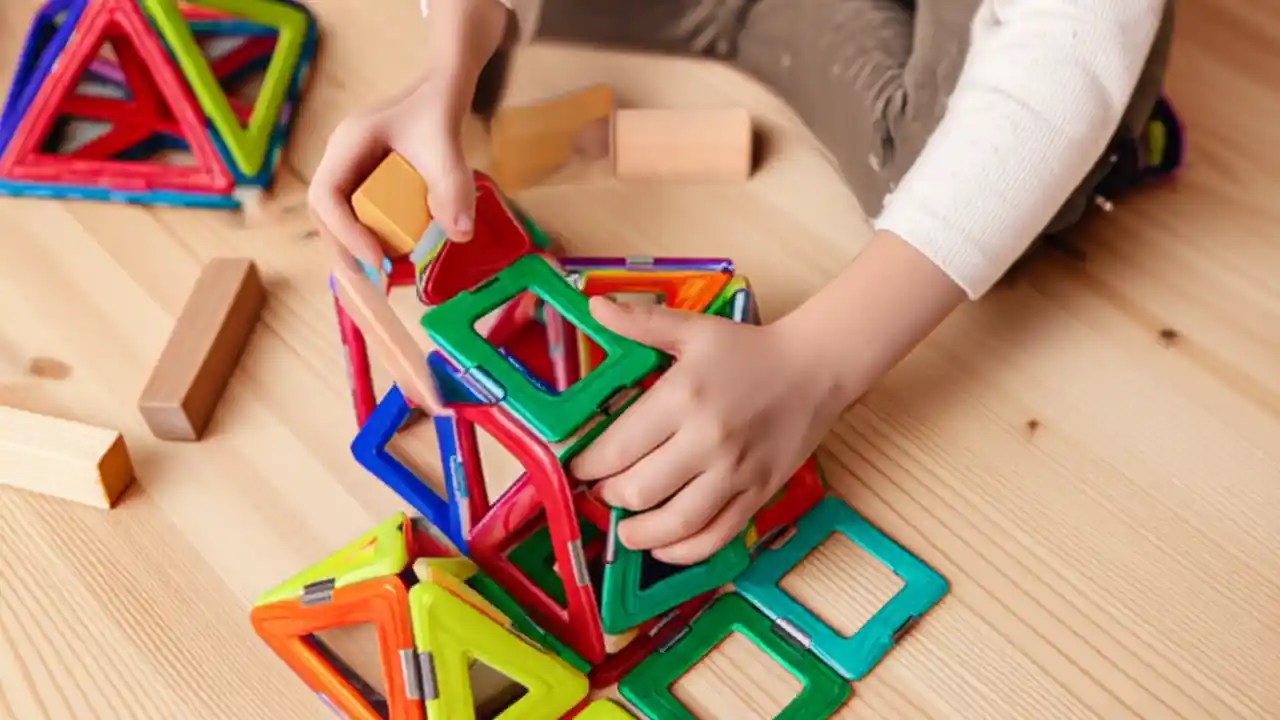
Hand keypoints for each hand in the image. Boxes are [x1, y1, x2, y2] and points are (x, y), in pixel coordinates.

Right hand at [308, 0, 509, 269]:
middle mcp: (341, 157)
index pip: (325, 196)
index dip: (344, 232)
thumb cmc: (439, 108)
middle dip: (344, 247)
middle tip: (371, 281)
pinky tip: (388, 254)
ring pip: (338, 214)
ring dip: (353, 245)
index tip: (375, 258)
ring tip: (378, 275)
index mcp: (347, 144)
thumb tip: (459, 235)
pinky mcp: (366, 176)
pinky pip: (357, 210)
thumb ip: (452, 186)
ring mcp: (350, 167)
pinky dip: (367, 235)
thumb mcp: (447, 145)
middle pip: (325, 211)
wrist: (445, 85)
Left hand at [569, 298, 850, 564]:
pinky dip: (683, 552)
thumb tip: (593, 305)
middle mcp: (706, 440)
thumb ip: (640, 322)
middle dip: (608, 497)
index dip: (588, 465)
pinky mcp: (758, 494)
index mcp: (681, 397)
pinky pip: (715, 537)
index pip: (617, 448)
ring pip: (674, 524)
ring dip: (639, 534)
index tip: (580, 467)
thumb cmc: (748, 349)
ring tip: (625, 528)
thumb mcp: (693, 330)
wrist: (815, 369)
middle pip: (638, 490)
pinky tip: (663, 546)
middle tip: (602, 491)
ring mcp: (735, 473)